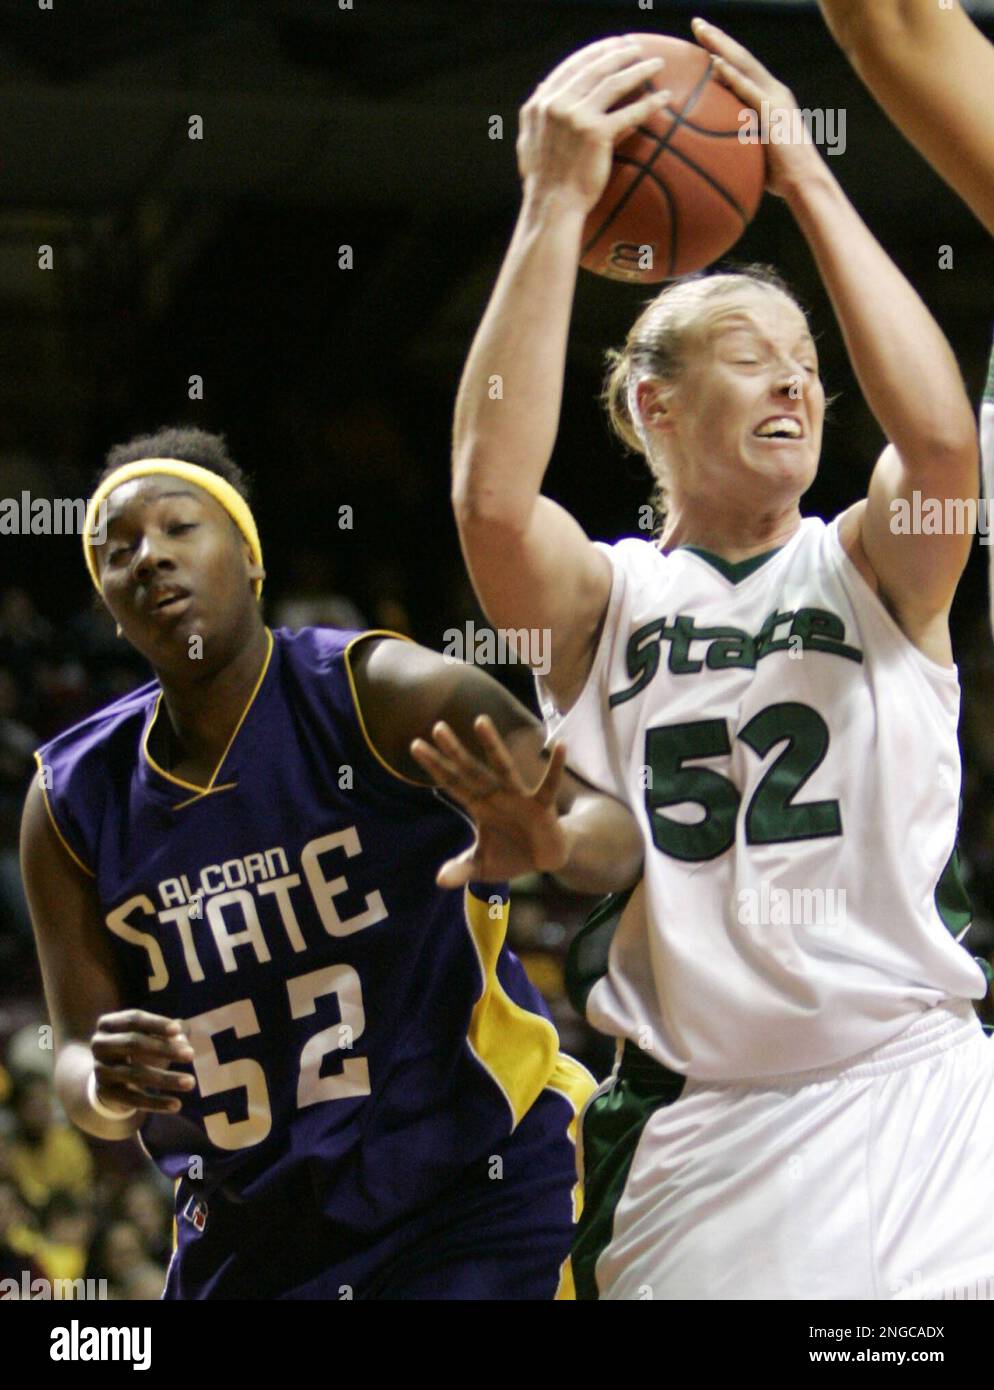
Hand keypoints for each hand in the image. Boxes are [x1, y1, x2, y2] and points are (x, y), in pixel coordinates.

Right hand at [91, 1010, 195, 1114]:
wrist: (110, 1078)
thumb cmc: (137, 1048)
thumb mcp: (151, 1035)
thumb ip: (171, 1032)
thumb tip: (185, 1035)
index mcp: (109, 1024)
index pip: (133, 1019)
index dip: (156, 1024)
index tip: (178, 1030)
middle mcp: (100, 1044)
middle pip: (133, 1043)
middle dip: (164, 1049)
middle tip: (191, 1055)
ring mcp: (101, 1070)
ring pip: (135, 1074)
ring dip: (166, 1079)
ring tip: (191, 1082)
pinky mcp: (106, 1093)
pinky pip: (133, 1099)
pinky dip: (156, 1103)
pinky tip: (177, 1105)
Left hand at [411, 715, 571, 887]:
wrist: (545, 859)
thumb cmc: (511, 855)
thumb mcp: (482, 866)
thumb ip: (461, 869)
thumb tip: (439, 880)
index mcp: (478, 805)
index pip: (452, 783)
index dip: (435, 766)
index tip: (415, 746)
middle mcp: (495, 795)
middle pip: (470, 770)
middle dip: (454, 751)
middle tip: (436, 727)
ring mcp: (519, 797)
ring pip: (502, 768)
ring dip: (492, 745)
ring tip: (480, 721)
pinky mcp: (542, 806)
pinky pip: (549, 785)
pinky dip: (555, 767)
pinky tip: (560, 746)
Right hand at [517, 35, 670, 214]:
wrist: (552, 207)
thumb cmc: (544, 180)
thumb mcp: (530, 140)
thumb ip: (539, 113)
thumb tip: (542, 87)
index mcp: (540, 103)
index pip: (571, 66)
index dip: (595, 52)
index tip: (613, 45)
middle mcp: (556, 104)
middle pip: (595, 68)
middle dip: (620, 53)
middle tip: (638, 48)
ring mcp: (576, 118)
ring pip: (614, 82)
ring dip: (639, 69)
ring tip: (656, 63)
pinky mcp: (596, 134)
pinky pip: (629, 112)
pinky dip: (650, 103)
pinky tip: (664, 97)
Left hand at [691, 17, 823, 197]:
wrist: (805, 182)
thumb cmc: (779, 176)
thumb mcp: (755, 152)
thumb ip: (738, 142)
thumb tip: (713, 151)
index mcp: (769, 97)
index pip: (741, 68)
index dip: (722, 51)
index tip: (701, 39)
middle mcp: (773, 91)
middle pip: (741, 58)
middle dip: (718, 38)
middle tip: (696, 23)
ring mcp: (774, 98)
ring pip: (744, 65)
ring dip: (722, 46)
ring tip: (702, 31)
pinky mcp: (773, 111)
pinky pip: (749, 89)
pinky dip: (732, 75)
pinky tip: (716, 63)